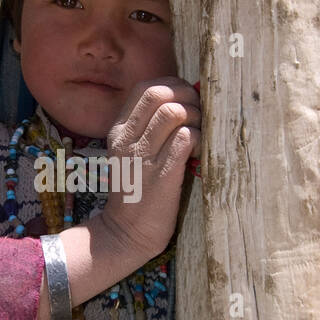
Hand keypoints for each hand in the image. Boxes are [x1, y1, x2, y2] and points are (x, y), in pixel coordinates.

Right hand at [99, 78, 200, 260]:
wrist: (125, 233)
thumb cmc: (135, 193)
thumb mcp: (129, 155)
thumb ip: (146, 129)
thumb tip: (180, 104)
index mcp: (119, 131)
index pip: (145, 88)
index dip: (173, 86)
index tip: (188, 100)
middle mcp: (128, 139)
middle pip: (159, 94)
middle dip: (187, 97)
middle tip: (199, 114)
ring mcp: (143, 156)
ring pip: (174, 113)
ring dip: (196, 118)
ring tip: (200, 134)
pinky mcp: (162, 175)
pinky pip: (186, 138)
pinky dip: (199, 138)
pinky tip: (200, 152)